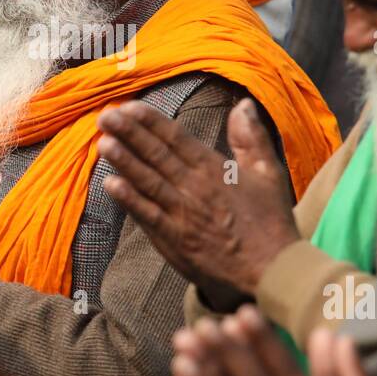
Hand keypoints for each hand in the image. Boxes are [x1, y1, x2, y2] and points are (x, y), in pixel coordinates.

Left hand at [97, 98, 297, 306]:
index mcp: (215, 169)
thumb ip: (251, 138)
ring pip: (148, 181)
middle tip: (105, 115)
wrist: (273, 271)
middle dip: (129, 133)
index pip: (176, 138)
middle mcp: (196, 187)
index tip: (129, 106)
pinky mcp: (176, 240)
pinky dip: (129, 200)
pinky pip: (148, 216)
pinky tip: (110, 185)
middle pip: (156, 155)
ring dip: (124, 161)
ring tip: (103, 142)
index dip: (150, 121)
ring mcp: (183, 214)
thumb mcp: (269, 173)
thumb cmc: (271, 222)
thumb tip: (243, 104)